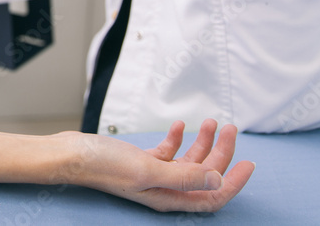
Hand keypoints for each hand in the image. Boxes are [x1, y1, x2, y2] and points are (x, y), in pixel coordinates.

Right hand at [60, 119, 254, 211]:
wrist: (70, 154)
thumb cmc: (103, 165)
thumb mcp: (148, 169)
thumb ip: (184, 175)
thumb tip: (219, 179)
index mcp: (168, 197)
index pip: (212, 196)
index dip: (233, 183)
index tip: (249, 162)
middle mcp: (164, 189)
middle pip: (204, 175)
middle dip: (222, 153)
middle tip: (230, 129)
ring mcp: (153, 175)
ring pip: (189, 161)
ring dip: (202, 142)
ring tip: (211, 122)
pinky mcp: (141, 161)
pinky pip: (169, 152)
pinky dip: (178, 138)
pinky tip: (180, 125)